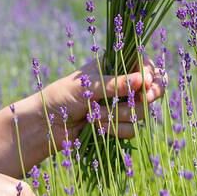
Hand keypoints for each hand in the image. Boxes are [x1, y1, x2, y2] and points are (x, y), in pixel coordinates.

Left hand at [47, 58, 166, 141]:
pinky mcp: (117, 127)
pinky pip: (130, 129)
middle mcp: (120, 86)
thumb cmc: (61, 97)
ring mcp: (119, 107)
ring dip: (120, 114)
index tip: (146, 82)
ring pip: (140, 111)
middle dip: (148, 95)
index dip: (149, 74)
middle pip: (150, 89)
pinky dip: (115, 129)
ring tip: (96, 115)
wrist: (46, 125)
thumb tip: (142, 79)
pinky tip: (97, 127)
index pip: (142, 65)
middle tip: (144, 98)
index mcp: (112, 67)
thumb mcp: (88, 87)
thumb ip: (116, 84)